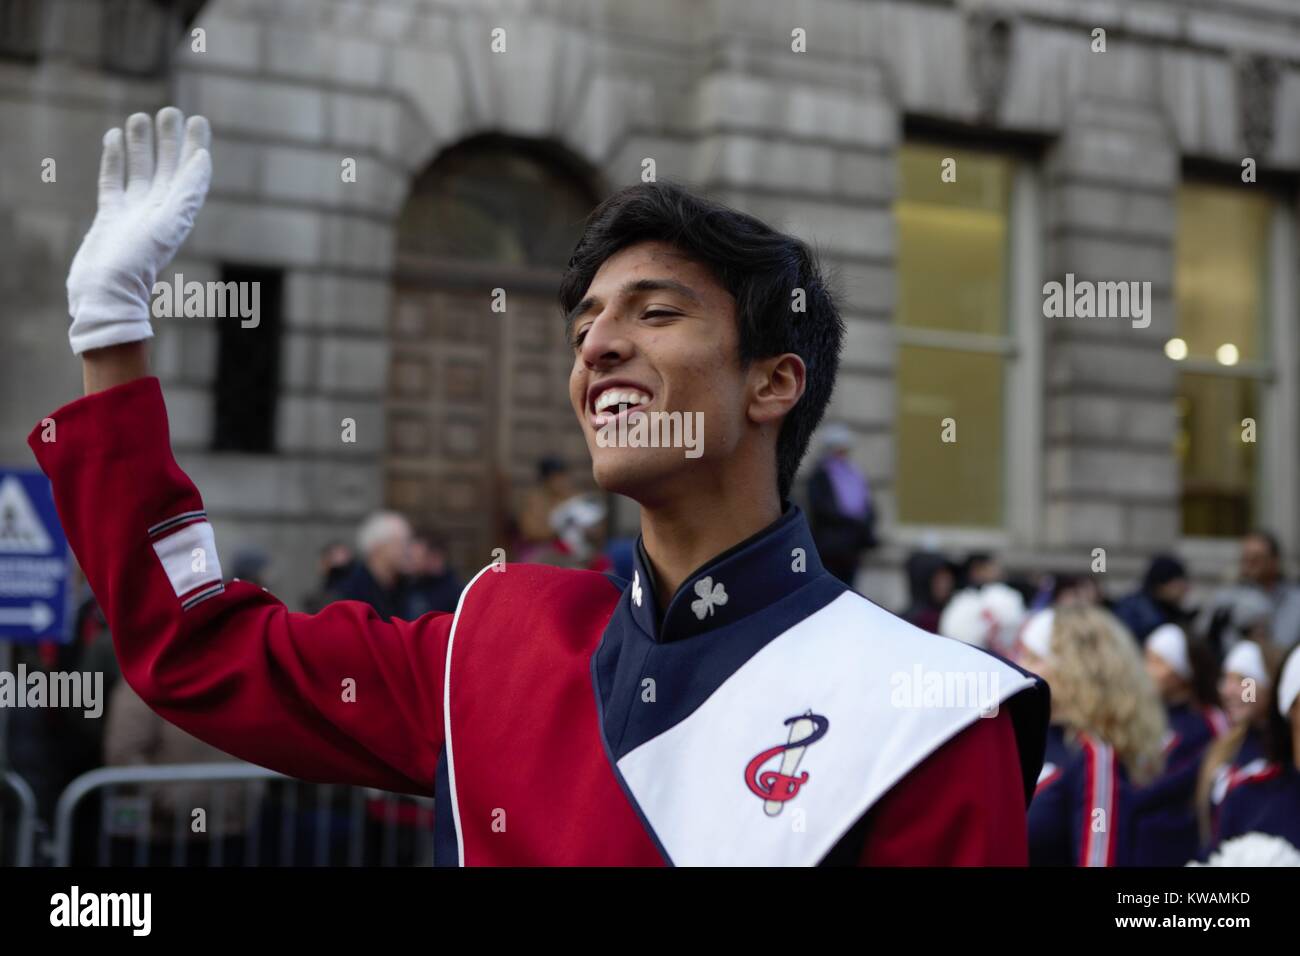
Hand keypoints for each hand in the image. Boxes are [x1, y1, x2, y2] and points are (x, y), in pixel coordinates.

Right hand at [66, 107, 210, 354]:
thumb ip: (187, 192)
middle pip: (168, 168)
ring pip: (140, 171)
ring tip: (139, 117)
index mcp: (178, 214)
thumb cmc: (138, 262)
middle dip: (169, 141)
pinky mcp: (110, 217)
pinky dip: (114, 160)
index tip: (198, 121)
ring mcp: (134, 214)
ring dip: (141, 146)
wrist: (107, 292)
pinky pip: (114, 181)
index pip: (191, 173)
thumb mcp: (168, 224)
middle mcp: (159, 212)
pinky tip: (113, 139)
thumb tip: (202, 158)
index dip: (195, 147)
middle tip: (170, 112)